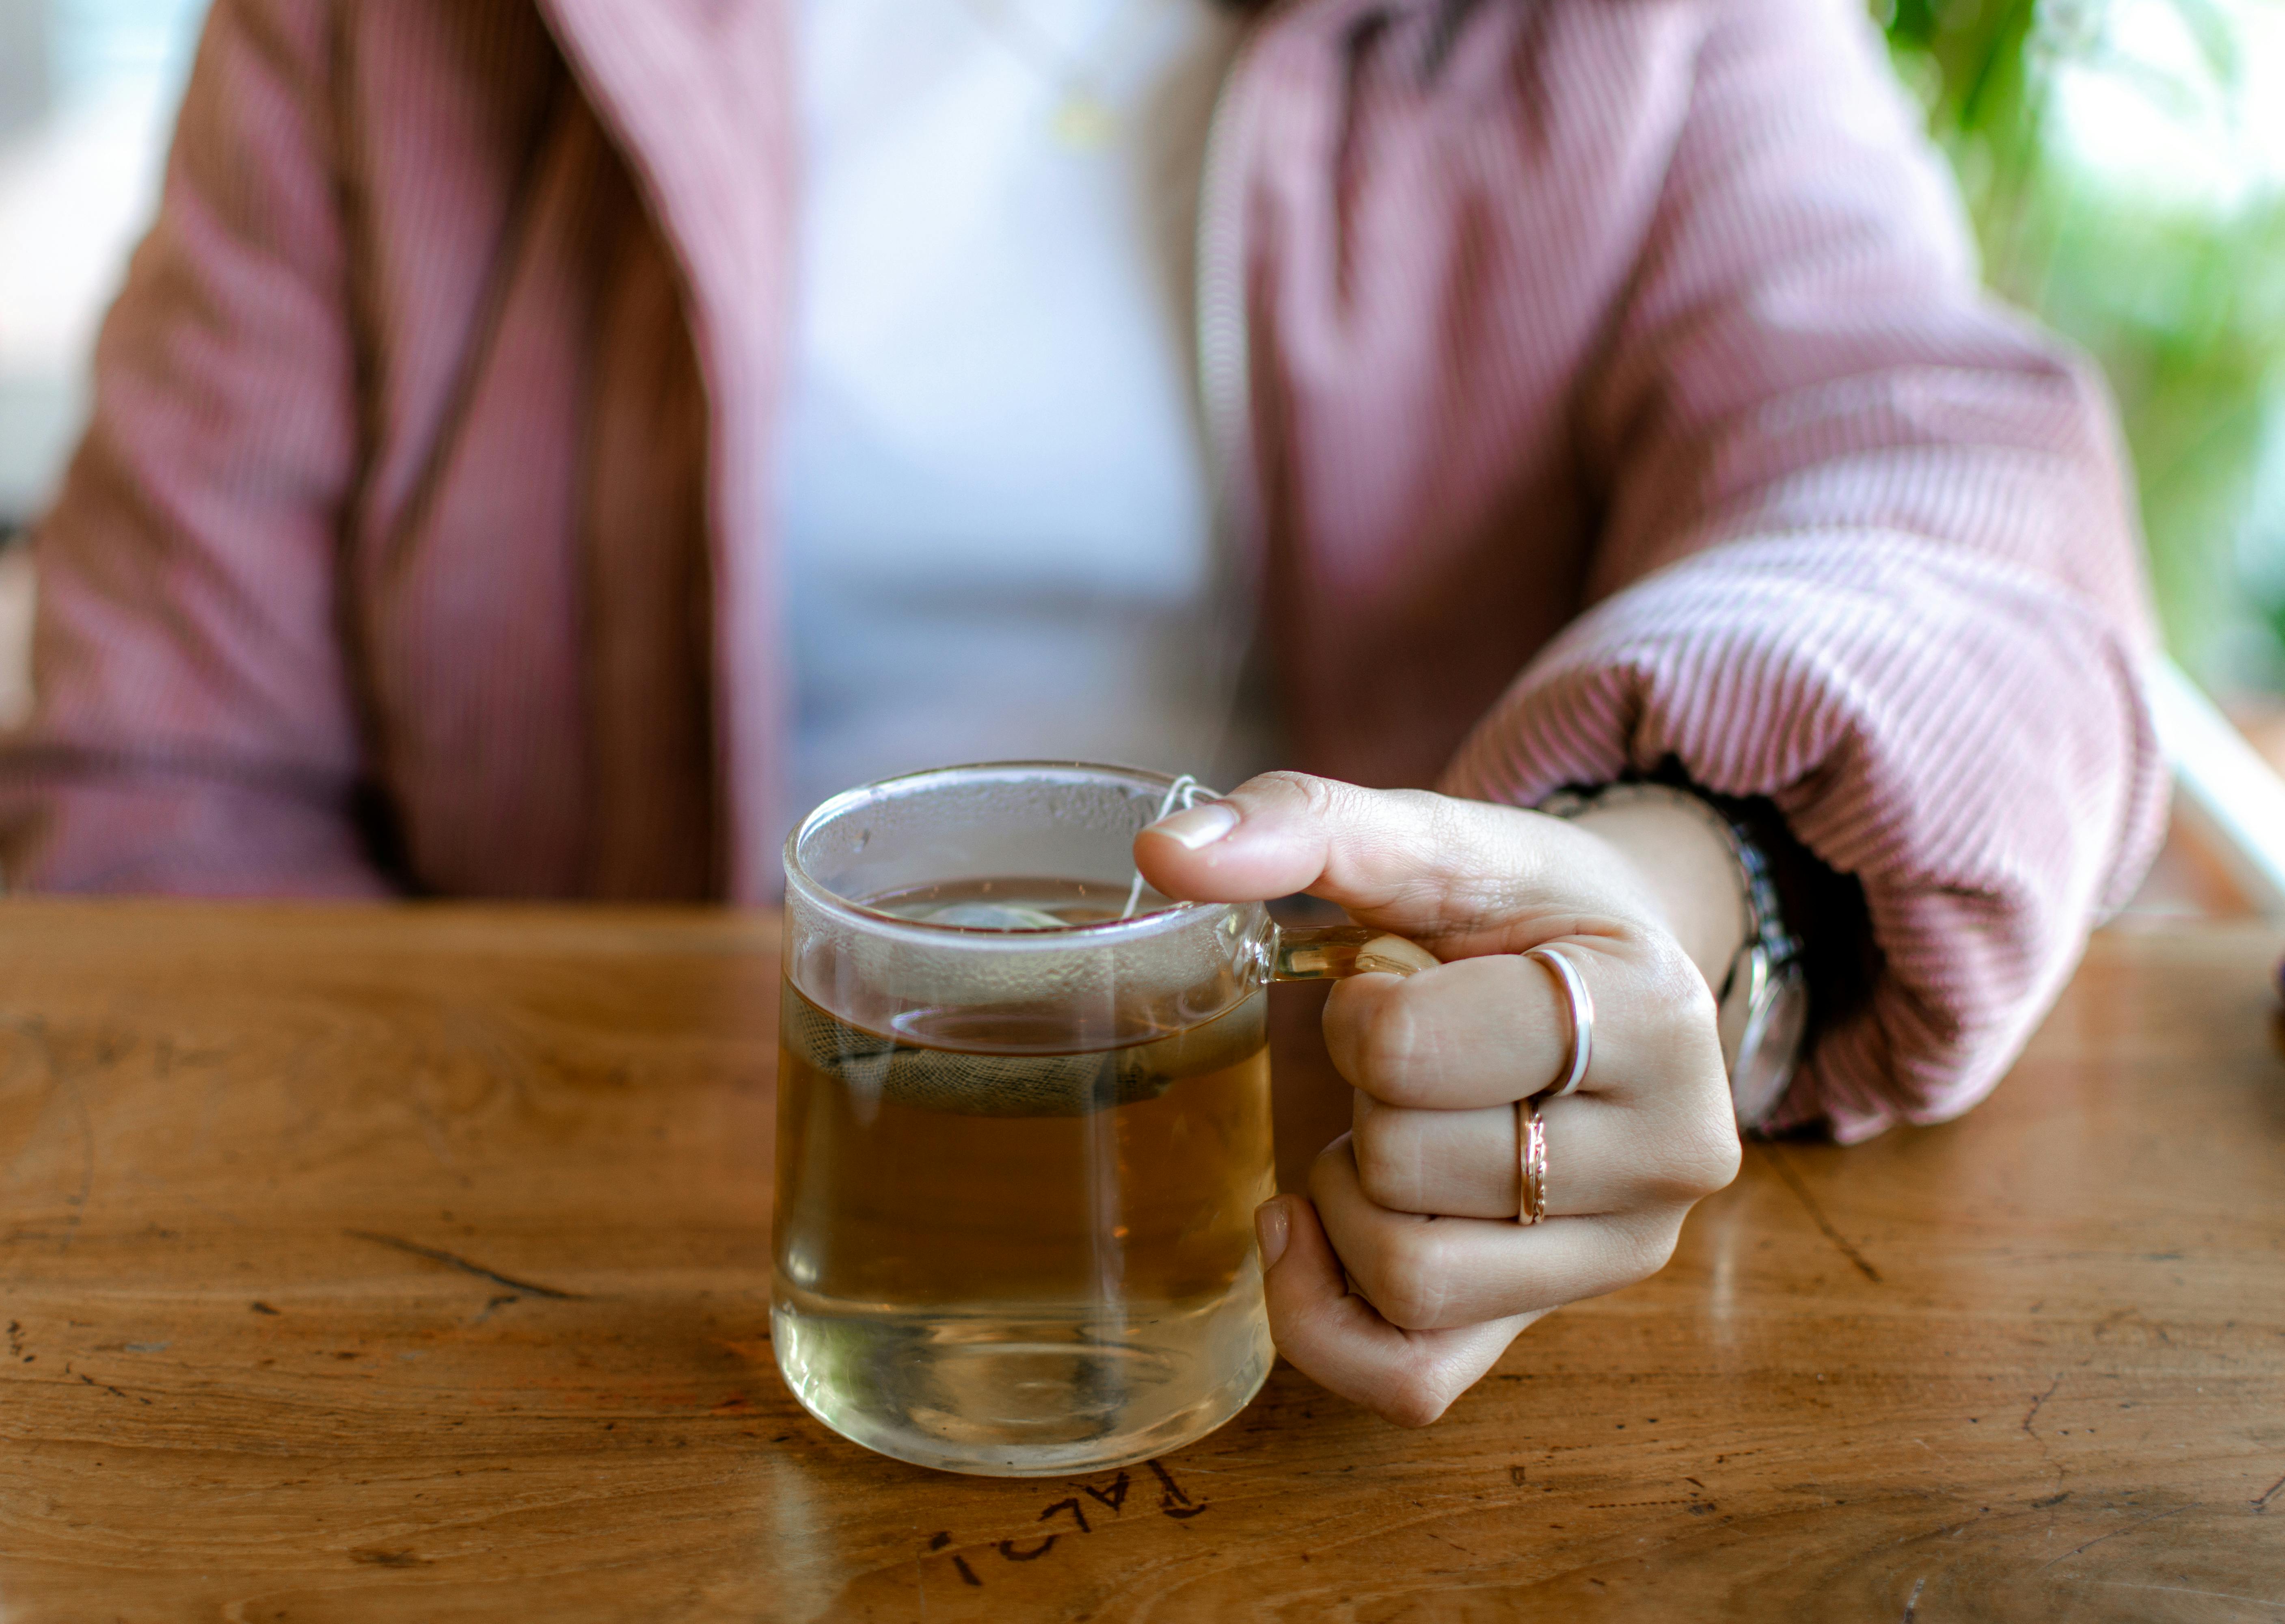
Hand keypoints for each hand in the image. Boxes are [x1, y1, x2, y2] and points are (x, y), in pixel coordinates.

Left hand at [1134, 772, 1743, 1425]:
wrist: (1609, 971)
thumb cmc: (1520, 907)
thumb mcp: (1436, 838)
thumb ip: (1305, 825)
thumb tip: (1162, 850)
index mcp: (1658, 1014)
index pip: (1414, 1056)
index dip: (1362, 1015)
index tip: (1402, 983)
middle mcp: (1672, 1153)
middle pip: (1404, 1170)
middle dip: (1362, 1099)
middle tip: (1405, 1055)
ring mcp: (1620, 1253)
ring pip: (1406, 1278)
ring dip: (1349, 1194)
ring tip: (1390, 1124)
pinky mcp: (1552, 1321)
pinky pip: (1409, 1379)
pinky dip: (1325, 1312)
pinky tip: (1311, 1228)